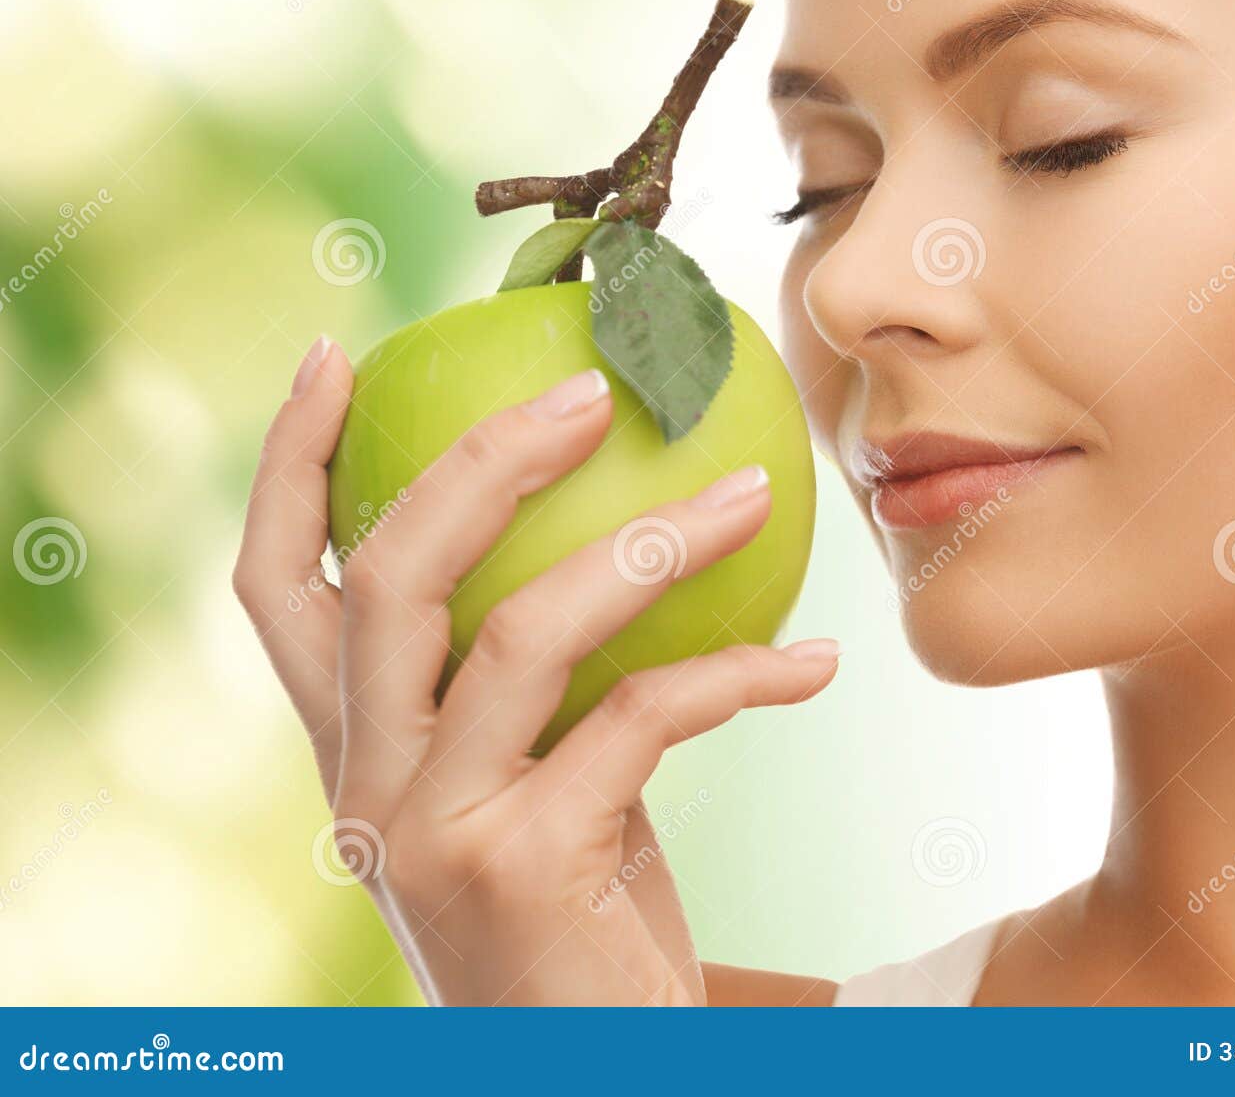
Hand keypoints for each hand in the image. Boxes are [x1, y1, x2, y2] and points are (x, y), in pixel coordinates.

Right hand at [232, 337, 839, 1004]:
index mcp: (354, 750)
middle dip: (482, 458)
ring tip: (752, 493)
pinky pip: (640, 716)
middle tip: (586, 391)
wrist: (595, 1069)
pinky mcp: (520, 868)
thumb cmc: (577, 913)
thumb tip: (627, 531)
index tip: (339, 354)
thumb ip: (537, 683)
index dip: (292, 463)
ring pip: (521, 629)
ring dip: (652, 543)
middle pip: (391, 574)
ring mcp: (431, 828)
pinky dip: (737, 672)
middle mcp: (366, 785)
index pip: (277, 587)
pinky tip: (812, 663)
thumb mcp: (533, 783)